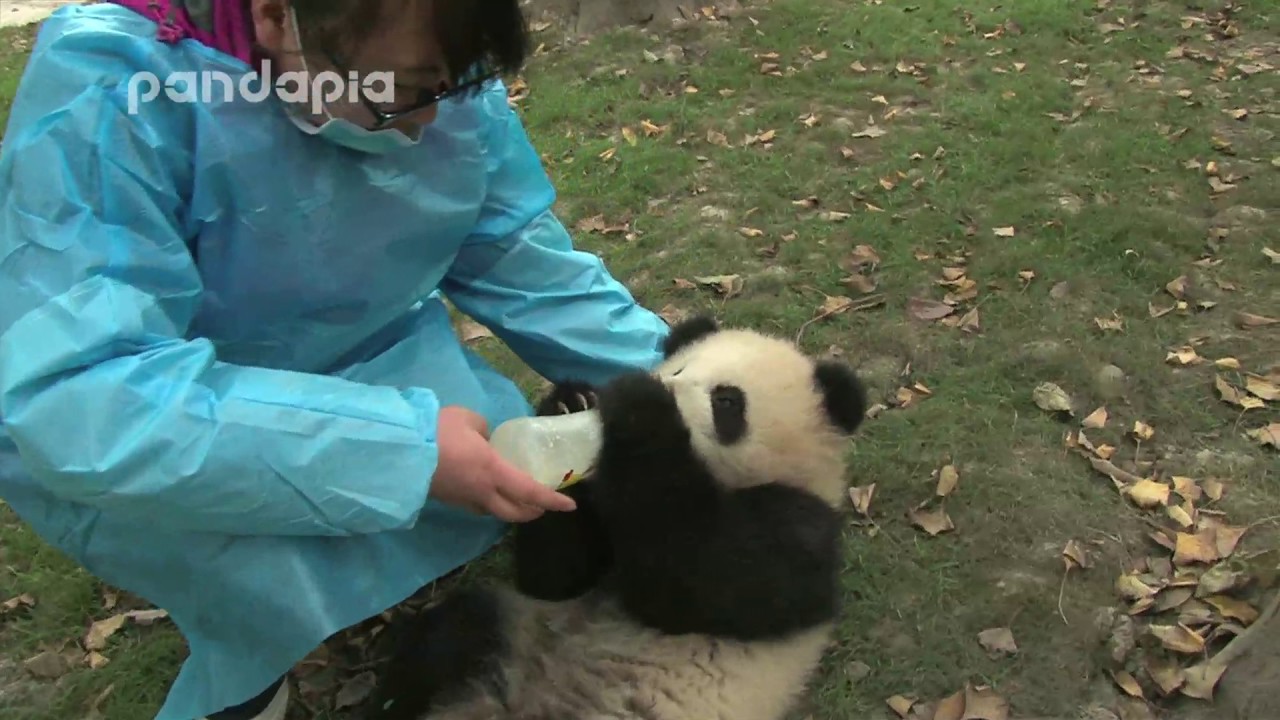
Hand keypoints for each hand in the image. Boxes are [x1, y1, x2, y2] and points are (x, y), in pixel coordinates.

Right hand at [429, 406, 576, 521]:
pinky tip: (487, 491)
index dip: (552, 500)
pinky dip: (490, 503)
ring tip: (517, 499)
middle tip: (542, 505)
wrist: (398, 451)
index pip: (530, 492)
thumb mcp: (468, 419)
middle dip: (533, 512)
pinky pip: (476, 506)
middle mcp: (482, 492)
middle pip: (514, 512)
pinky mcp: (447, 500)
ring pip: (494, 512)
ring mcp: (463, 499)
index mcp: (493, 472)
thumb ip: (483, 430)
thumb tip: (485, 437)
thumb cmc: (436, 431)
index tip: (570, 504)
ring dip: (510, 509)